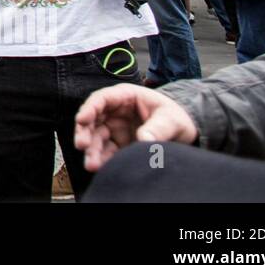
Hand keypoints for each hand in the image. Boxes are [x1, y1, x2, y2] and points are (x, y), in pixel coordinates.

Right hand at [73, 83, 197, 171]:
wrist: (182, 131)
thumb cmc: (175, 117)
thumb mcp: (171, 119)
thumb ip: (158, 128)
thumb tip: (144, 140)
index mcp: (125, 96)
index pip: (102, 99)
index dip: (89, 108)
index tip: (81, 120)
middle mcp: (115, 112)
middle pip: (93, 119)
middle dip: (85, 132)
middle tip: (82, 145)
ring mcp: (115, 129)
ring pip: (96, 137)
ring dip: (92, 150)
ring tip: (91, 164)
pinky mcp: (118, 144)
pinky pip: (106, 152)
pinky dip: (102, 159)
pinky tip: (102, 168)